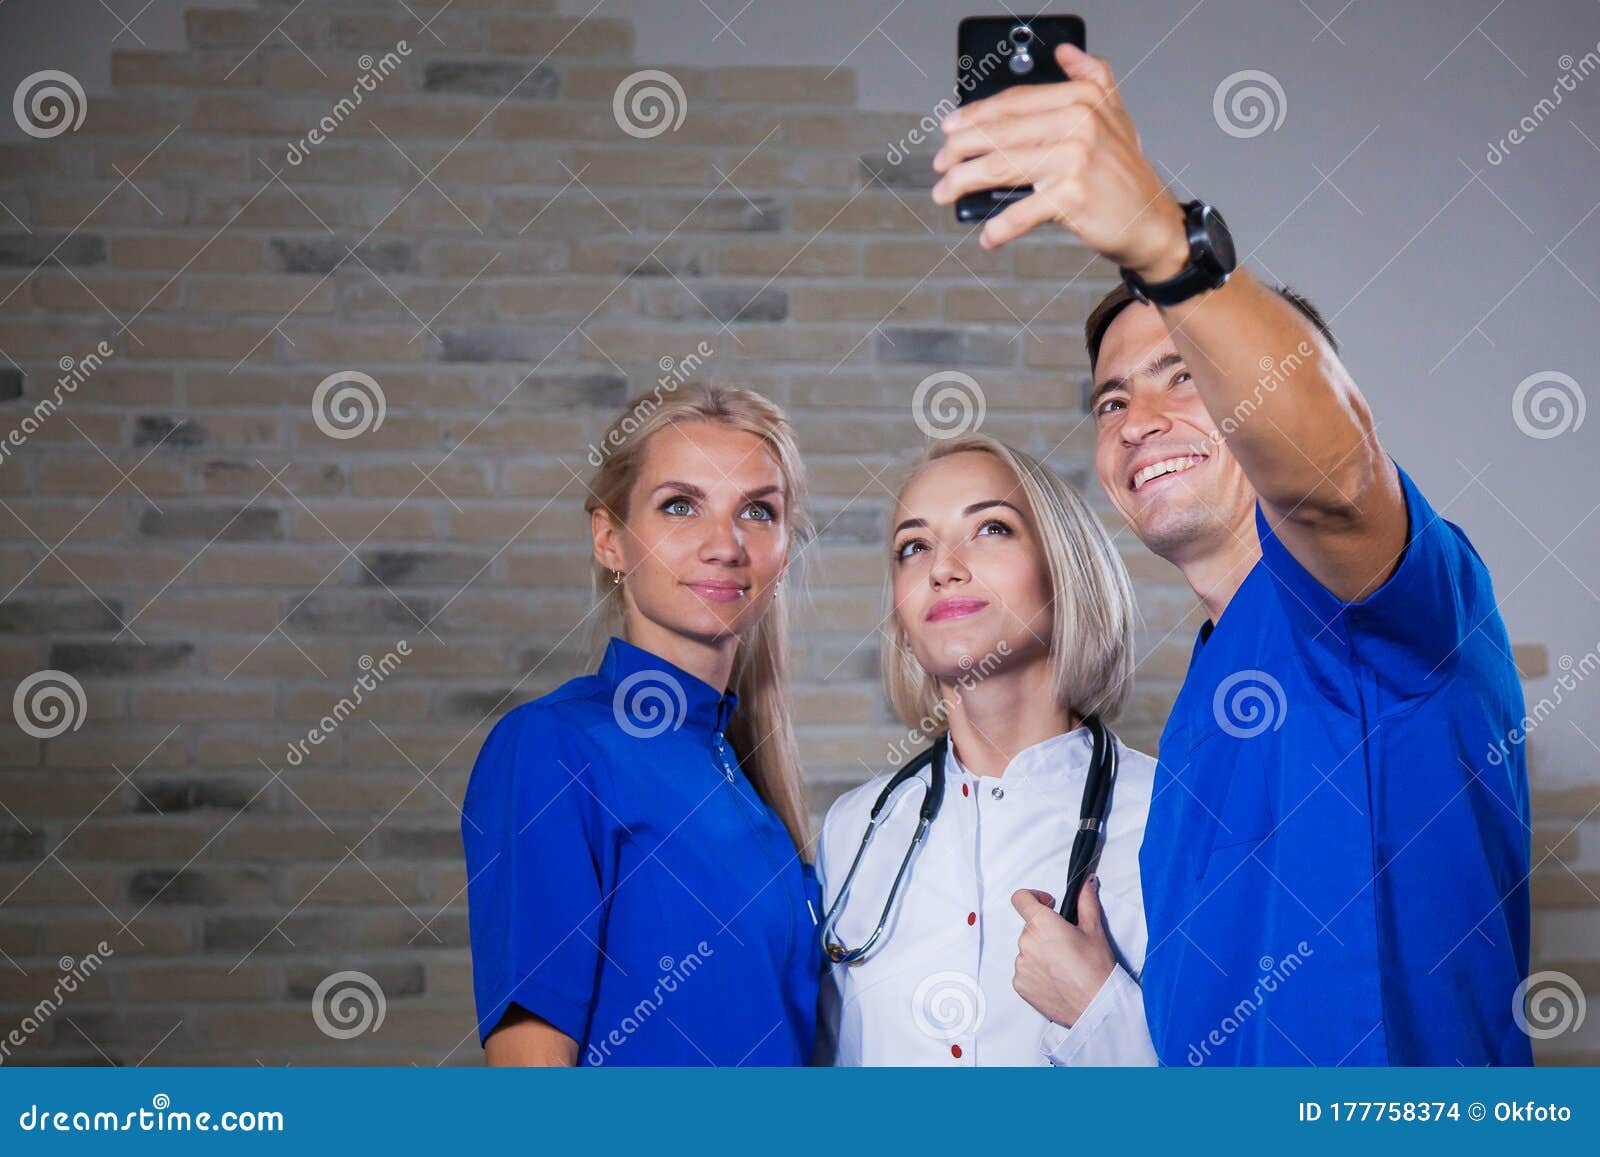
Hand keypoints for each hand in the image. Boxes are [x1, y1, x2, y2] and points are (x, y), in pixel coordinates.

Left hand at [930, 41, 1188, 274]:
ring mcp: (1075, 159)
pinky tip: (986, 235)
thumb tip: (1066, 50)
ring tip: (945, 193)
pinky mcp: (1072, 196)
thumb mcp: (1116, 116)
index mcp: (1083, 98)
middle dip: (959, 150)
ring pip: (1000, 167)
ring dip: (963, 182)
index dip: (974, 116)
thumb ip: (1094, 77)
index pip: (1013, 103)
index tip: (948, 129)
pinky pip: (1021, 212)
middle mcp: (1080, 122)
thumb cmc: (1124, 174)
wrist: (1152, 222)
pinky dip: (999, 227)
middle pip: (1000, 134)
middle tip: (939, 165)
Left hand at [1010, 876, 1114, 1027]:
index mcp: (1042, 923)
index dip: (1033, 897)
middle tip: (1066, 944)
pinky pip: (1023, 971)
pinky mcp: (1020, 985)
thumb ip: (1086, 902)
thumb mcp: (1094, 930)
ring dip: (1040, 952)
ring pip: (1026, 950)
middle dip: (1044, 931)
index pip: (1020, 898)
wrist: (1097, 1006)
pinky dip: (1036, 972)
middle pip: (1029, 927)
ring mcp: (1021, 965)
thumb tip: (1087, 883)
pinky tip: (1056, 979)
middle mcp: (1026, 942)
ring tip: (1063, 966)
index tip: (1048, 905)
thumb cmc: (1097, 969)